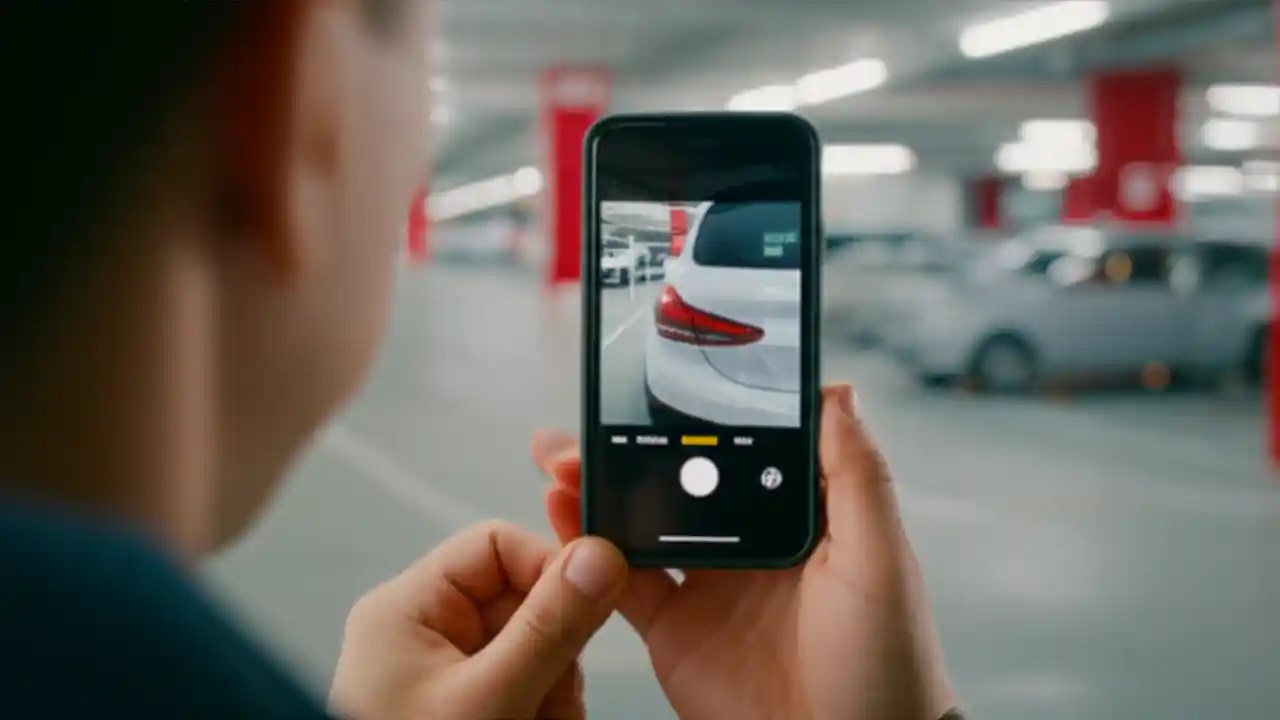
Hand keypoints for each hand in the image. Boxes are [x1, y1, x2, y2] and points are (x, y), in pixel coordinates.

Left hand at [329, 521, 626, 719]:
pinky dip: (547, 715)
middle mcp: (426, 636)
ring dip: (556, 694)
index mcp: (406, 611)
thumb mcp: (489, 701)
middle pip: (526, 602)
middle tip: (552, 700)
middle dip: (556, 654)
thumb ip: (547, 628)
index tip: (595, 601)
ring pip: (539, 651)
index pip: (495, 545)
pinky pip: (532, 690)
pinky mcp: (472, 709)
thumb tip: (597, 557)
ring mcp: (449, 677)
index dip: (550, 569)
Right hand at [533, 384, 956, 719]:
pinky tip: (564, 516)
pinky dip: (586, 547)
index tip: (661, 381)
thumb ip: (856, 476)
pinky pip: (621, 580)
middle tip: (590, 418)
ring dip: (601, 486)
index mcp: (799, 514)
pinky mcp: (674, 628)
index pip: (744, 446)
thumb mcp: (881, 559)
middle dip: (633, 445)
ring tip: (560, 459)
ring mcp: (708, 583)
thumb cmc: (888, 664)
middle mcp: (748, 541)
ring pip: (642, 519)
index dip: (701, 414)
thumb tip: (835, 391)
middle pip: (681, 477)